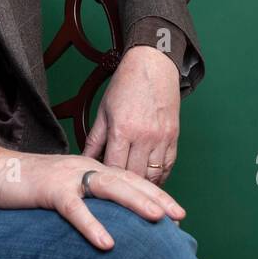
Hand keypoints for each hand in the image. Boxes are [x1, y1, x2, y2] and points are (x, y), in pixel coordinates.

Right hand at [0, 145, 185, 249]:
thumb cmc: (30, 186)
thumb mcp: (65, 191)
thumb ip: (87, 199)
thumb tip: (111, 222)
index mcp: (90, 168)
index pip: (130, 179)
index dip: (155, 194)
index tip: (177, 212)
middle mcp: (84, 168)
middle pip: (127, 181)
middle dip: (156, 198)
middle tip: (179, 216)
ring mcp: (68, 177)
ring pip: (109, 187)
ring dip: (135, 203)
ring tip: (157, 219)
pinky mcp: (50, 190)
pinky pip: (75, 209)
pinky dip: (92, 225)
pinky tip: (106, 242)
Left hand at [81, 44, 179, 186]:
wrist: (153, 66)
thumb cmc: (125, 86)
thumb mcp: (103, 111)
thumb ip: (94, 138)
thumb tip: (83, 159)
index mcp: (122, 130)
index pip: (112, 168)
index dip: (106, 179)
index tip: (100, 184)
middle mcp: (143, 137)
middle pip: (133, 176)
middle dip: (123, 187)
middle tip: (115, 192)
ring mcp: (161, 138)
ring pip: (153, 176)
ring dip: (142, 184)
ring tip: (132, 190)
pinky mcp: (174, 137)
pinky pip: (168, 166)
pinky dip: (159, 176)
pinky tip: (149, 180)